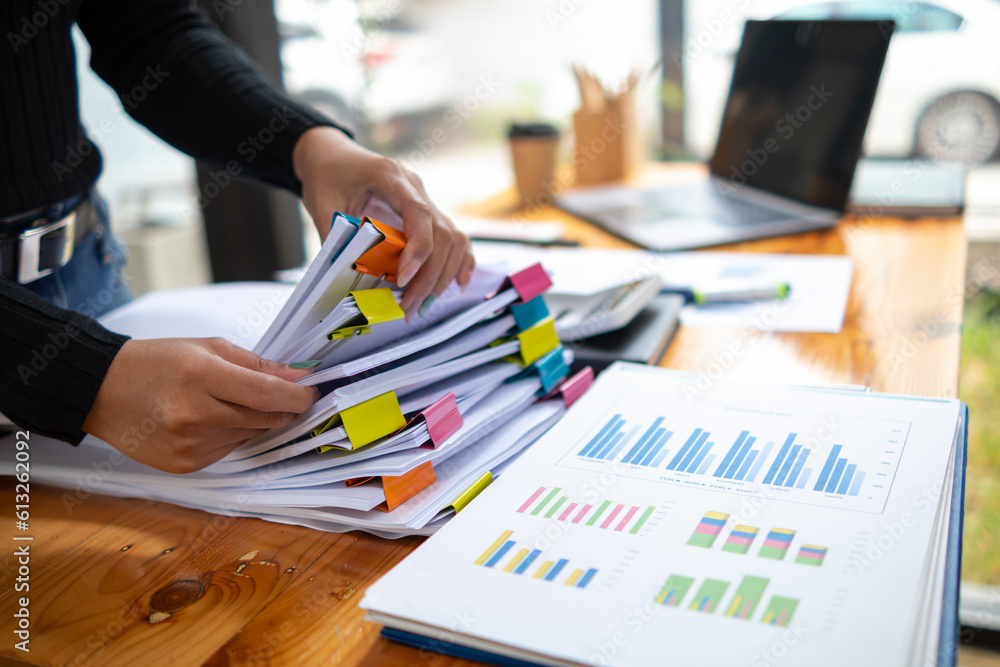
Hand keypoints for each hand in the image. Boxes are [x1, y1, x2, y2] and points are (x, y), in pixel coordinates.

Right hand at [82, 338, 317, 472]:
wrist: (102, 391)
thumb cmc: (157, 362)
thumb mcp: (207, 348)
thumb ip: (257, 364)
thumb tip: (300, 378)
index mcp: (201, 376)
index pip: (268, 395)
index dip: (299, 396)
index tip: (313, 391)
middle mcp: (195, 414)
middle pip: (265, 418)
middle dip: (283, 407)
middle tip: (285, 394)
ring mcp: (189, 444)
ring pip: (251, 435)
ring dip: (254, 420)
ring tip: (227, 401)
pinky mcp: (185, 464)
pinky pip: (230, 449)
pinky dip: (231, 435)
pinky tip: (210, 419)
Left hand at [292, 126, 474, 316]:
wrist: (333, 155)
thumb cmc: (327, 175)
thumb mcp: (322, 205)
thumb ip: (333, 238)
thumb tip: (341, 280)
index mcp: (390, 176)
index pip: (418, 213)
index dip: (418, 249)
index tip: (403, 279)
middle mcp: (416, 186)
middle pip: (441, 234)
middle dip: (429, 275)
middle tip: (409, 306)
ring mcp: (426, 199)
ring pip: (453, 239)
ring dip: (443, 275)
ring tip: (422, 304)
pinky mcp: (428, 212)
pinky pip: (455, 238)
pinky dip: (459, 262)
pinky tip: (456, 285)